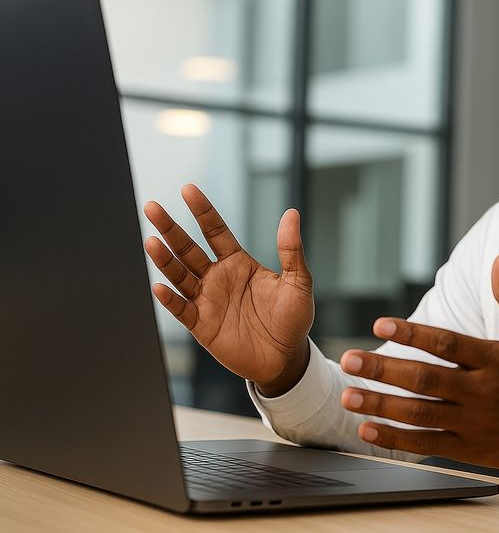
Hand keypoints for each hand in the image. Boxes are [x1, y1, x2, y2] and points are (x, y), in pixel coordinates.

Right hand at [143, 184, 313, 396]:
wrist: (286, 358)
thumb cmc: (293, 319)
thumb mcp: (298, 282)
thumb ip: (291, 250)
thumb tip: (292, 214)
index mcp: (238, 263)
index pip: (215, 231)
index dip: (202, 211)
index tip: (188, 189)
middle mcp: (218, 278)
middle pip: (188, 248)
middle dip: (170, 228)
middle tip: (152, 207)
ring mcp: (207, 300)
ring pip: (179, 275)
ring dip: (165, 260)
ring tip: (152, 241)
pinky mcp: (201, 325)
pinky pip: (182, 309)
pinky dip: (170, 299)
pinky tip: (159, 286)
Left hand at [338, 255, 498, 473]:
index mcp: (494, 358)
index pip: (446, 343)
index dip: (412, 333)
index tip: (380, 323)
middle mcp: (482, 390)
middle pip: (425, 379)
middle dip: (384, 368)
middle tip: (349, 359)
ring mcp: (475, 422)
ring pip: (420, 413)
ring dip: (381, 405)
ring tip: (348, 395)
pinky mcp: (471, 448)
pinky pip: (428, 443)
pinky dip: (396, 439)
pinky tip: (368, 429)